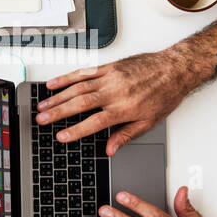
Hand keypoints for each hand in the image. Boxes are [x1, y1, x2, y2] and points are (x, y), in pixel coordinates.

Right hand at [38, 51, 189, 154]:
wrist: (175, 69)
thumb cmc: (164, 94)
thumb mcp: (149, 121)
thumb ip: (126, 135)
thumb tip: (110, 149)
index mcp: (124, 108)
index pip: (94, 122)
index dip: (75, 130)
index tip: (60, 136)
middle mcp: (115, 92)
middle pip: (80, 103)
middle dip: (57, 112)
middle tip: (41, 119)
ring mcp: (110, 78)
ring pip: (78, 88)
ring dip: (57, 97)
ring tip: (42, 105)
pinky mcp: (109, 67)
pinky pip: (84, 72)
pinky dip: (66, 78)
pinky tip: (53, 84)